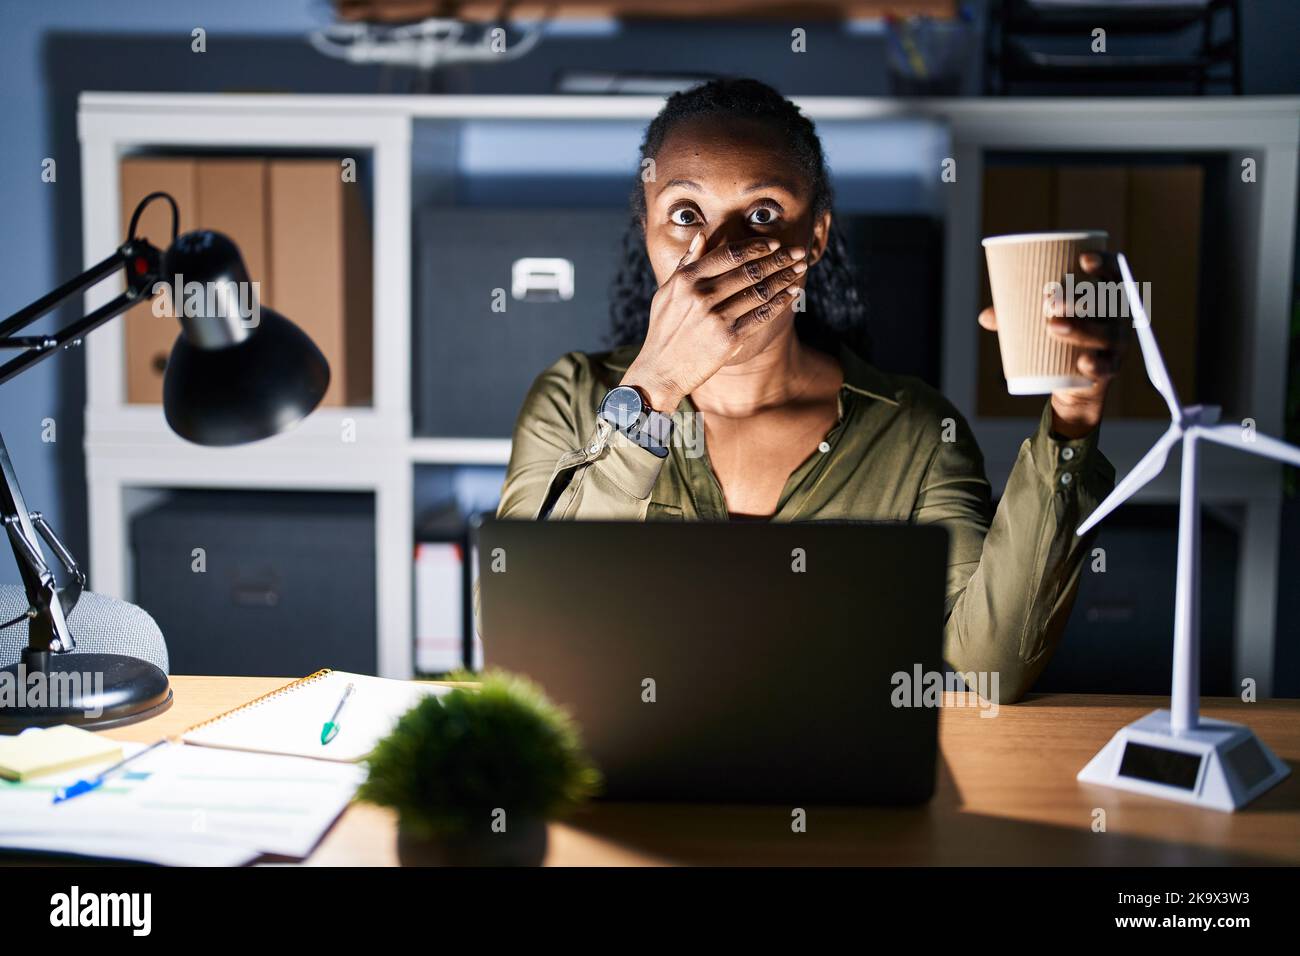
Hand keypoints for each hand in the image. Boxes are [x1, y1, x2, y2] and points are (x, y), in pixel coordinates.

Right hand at [621, 233, 807, 408]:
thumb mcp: (666, 292)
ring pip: (760, 291)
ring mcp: (716, 317)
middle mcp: (702, 295)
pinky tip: (792, 293)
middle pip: (750, 270)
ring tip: (800, 270)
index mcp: (686, 279)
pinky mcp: (729, 338)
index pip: (729, 254)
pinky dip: (780, 302)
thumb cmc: (664, 329)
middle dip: (779, 259)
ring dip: (785, 278)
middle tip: (798, 253)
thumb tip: (703, 235)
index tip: (775, 243)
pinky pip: (761, 315)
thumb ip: (686, 263)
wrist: (661, 369)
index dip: (756, 247)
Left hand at [979, 251, 1128, 438]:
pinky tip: (1083, 362)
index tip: (1083, 259)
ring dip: (1082, 329)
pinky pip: (1107, 367)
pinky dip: (1096, 365)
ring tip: (1053, 326)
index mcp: (1106, 297)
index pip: (1113, 273)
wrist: (1073, 382)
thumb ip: (1015, 319)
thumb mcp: (1040, 324)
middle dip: (1081, 300)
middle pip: (1107, 303)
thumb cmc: (1058, 339)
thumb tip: (984, 317)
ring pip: (1106, 334)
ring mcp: (1117, 344)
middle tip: (1051, 302)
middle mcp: (1117, 317)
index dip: (1104, 263)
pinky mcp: (1110, 369)